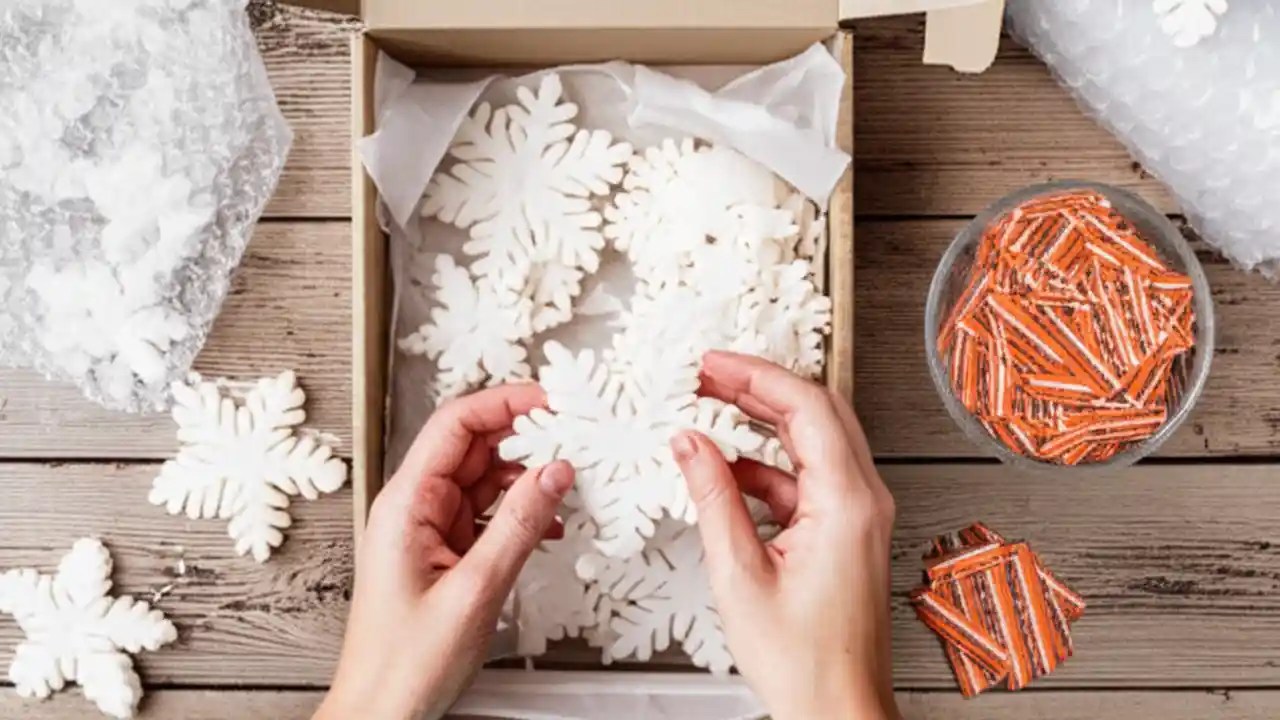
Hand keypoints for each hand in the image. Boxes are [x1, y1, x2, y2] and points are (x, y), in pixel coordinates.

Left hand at [315, 384, 574, 719]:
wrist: (382, 713)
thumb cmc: (404, 664)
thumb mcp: (474, 589)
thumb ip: (518, 525)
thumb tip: (554, 473)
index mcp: (405, 504)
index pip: (454, 424)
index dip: (503, 403)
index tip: (548, 401)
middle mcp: (413, 508)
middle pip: (472, 446)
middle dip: (523, 436)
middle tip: (570, 436)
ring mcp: (428, 529)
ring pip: (484, 479)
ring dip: (526, 477)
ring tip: (567, 482)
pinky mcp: (444, 552)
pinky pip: (487, 513)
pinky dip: (519, 512)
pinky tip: (546, 523)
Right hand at [670, 351, 899, 719]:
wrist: (836, 710)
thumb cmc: (803, 662)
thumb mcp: (740, 573)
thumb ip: (713, 498)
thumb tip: (690, 443)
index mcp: (848, 503)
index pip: (806, 406)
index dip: (756, 374)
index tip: (714, 363)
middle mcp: (865, 501)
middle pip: (817, 412)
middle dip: (760, 386)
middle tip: (710, 374)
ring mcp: (858, 516)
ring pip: (813, 442)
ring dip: (762, 423)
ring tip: (711, 411)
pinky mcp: (845, 533)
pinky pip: (807, 479)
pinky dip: (766, 466)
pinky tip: (726, 471)